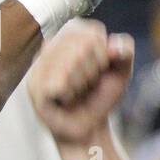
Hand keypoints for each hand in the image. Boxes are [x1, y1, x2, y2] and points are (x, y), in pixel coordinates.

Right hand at [28, 19, 133, 145]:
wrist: (87, 126)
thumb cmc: (101, 95)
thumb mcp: (121, 71)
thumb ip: (125, 50)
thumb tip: (114, 47)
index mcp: (73, 32)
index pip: (93, 34)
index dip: (103, 56)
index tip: (99, 70)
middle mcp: (52, 43)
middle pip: (81, 48)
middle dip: (91, 72)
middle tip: (87, 84)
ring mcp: (39, 64)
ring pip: (69, 65)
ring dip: (80, 85)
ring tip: (76, 92)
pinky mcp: (34, 84)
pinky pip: (58, 83)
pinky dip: (69, 95)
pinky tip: (66, 99)